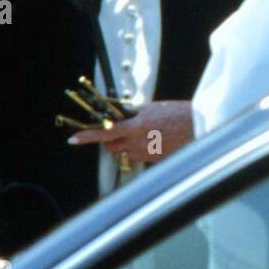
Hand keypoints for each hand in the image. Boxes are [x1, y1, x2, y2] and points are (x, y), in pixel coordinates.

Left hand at [66, 99, 193, 164]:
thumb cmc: (175, 113)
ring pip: (122, 152)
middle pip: (110, 146)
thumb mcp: (150, 108)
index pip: (104, 132)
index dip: (86, 136)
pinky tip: (150, 139)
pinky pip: (136, 156)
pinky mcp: (151, 160)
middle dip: (108, 140)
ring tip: (137, 133)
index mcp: (136, 126)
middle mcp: (137, 142)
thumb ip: (130, 113)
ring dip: (122, 144)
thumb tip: (115, 114)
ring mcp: (144, 153)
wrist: (195, 126)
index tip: (72, 139)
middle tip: (117, 130)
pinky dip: (136, 148)